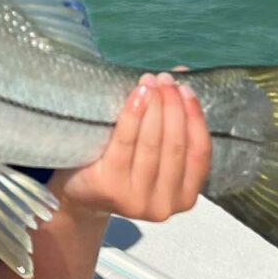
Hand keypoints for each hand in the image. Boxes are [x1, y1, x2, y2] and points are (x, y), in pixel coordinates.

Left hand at [57, 71, 211, 221]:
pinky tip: (136, 96)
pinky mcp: (111, 188)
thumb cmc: (120, 164)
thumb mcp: (150, 150)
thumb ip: (171, 121)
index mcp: (184, 197)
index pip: (199, 154)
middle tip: (164, 79)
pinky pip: (125, 144)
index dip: (195, 118)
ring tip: (149, 82)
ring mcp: (137, 201)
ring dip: (155, 108)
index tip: (186, 89)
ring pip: (152, 145)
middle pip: (175, 146)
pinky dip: (133, 117)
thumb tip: (183, 72)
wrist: (79, 192)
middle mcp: (165, 205)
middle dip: (172, 107)